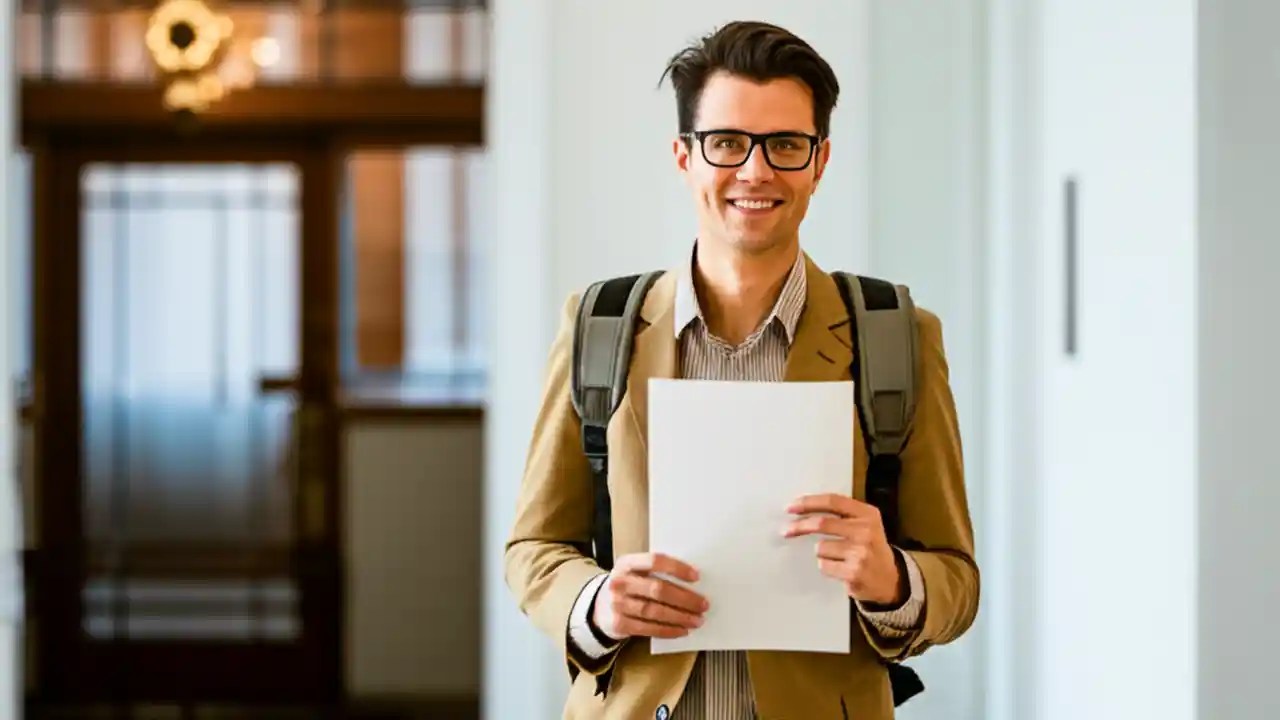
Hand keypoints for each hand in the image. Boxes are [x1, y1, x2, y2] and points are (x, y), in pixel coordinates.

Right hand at [592, 553, 708, 640]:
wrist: (598, 607)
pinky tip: (682, 630)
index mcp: (626, 563)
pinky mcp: (619, 624)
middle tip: (703, 604)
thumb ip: (656, 573)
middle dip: (684, 598)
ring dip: (680, 617)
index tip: (697, 576)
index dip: (677, 568)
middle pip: (658, 589)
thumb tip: (692, 583)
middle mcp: (620, 582)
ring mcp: (618, 604)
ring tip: (697, 620)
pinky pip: (648, 628)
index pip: (654, 561)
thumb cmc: (628, 586)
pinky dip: (668, 630)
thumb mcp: (634, 572)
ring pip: (655, 611)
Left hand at [783, 494, 904, 605]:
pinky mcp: (853, 572)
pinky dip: (826, 566)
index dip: (808, 502)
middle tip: (787, 530)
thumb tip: (802, 509)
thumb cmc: (870, 548)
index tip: (790, 507)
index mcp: (868, 514)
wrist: (890, 579)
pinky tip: (840, 568)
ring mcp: (860, 553)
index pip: (832, 501)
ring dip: (822, 552)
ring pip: (820, 547)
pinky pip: (823, 565)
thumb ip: (841, 514)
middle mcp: (866, 531)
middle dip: (799, 526)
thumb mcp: (865, 524)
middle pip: (822, 523)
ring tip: (838, 557)